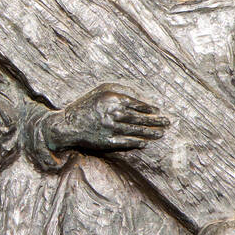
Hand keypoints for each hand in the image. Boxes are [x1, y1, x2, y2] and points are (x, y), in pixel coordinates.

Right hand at [45, 85, 169, 152]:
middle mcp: (112, 113)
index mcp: (112, 99)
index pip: (136, 104)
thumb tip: (140, 98)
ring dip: (150, 133)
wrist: (67, 125)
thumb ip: (119, 91)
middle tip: (167, 123)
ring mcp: (110, 128)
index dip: (149, 108)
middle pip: (139, 118)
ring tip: (161, 133)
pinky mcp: (107, 141)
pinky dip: (137, 143)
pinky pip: (126, 142)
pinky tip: (145, 143)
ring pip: (135, 131)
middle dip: (155, 121)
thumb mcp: (100, 92)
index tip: (158, 110)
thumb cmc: (85, 106)